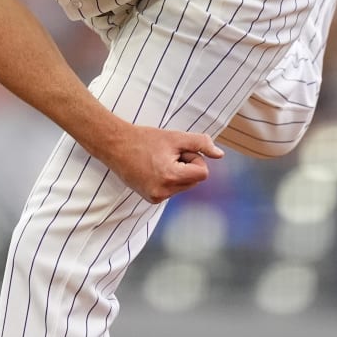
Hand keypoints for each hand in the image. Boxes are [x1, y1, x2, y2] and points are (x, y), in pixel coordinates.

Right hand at [95, 125, 223, 203]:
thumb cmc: (145, 139)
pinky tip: (154, 168)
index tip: (180, 150)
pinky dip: (169, 179)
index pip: (202, 173)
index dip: (195, 159)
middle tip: (168, 154)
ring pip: (184, 186)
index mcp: (170, 177)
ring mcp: (156, 197)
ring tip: (159, 160)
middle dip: (187, 166)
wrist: (115, 146)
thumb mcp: (175, 137)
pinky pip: (172, 189)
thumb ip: (201, 143)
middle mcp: (164, 192)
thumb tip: (220, 155)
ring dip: (178, 172)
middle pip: (195, 181)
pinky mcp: (151, 199)